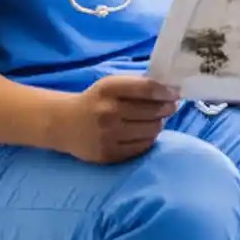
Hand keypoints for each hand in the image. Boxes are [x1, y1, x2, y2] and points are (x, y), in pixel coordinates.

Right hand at [49, 75, 179, 163]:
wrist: (64, 124)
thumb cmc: (95, 100)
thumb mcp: (111, 85)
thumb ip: (137, 86)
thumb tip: (171, 92)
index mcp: (108, 89)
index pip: (147, 89)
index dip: (166, 92)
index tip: (175, 94)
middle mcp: (107, 112)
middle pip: (152, 112)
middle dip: (166, 108)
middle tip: (170, 107)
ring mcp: (108, 135)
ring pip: (151, 130)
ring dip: (158, 124)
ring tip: (155, 120)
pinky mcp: (109, 154)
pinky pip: (142, 147)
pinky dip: (148, 138)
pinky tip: (144, 132)